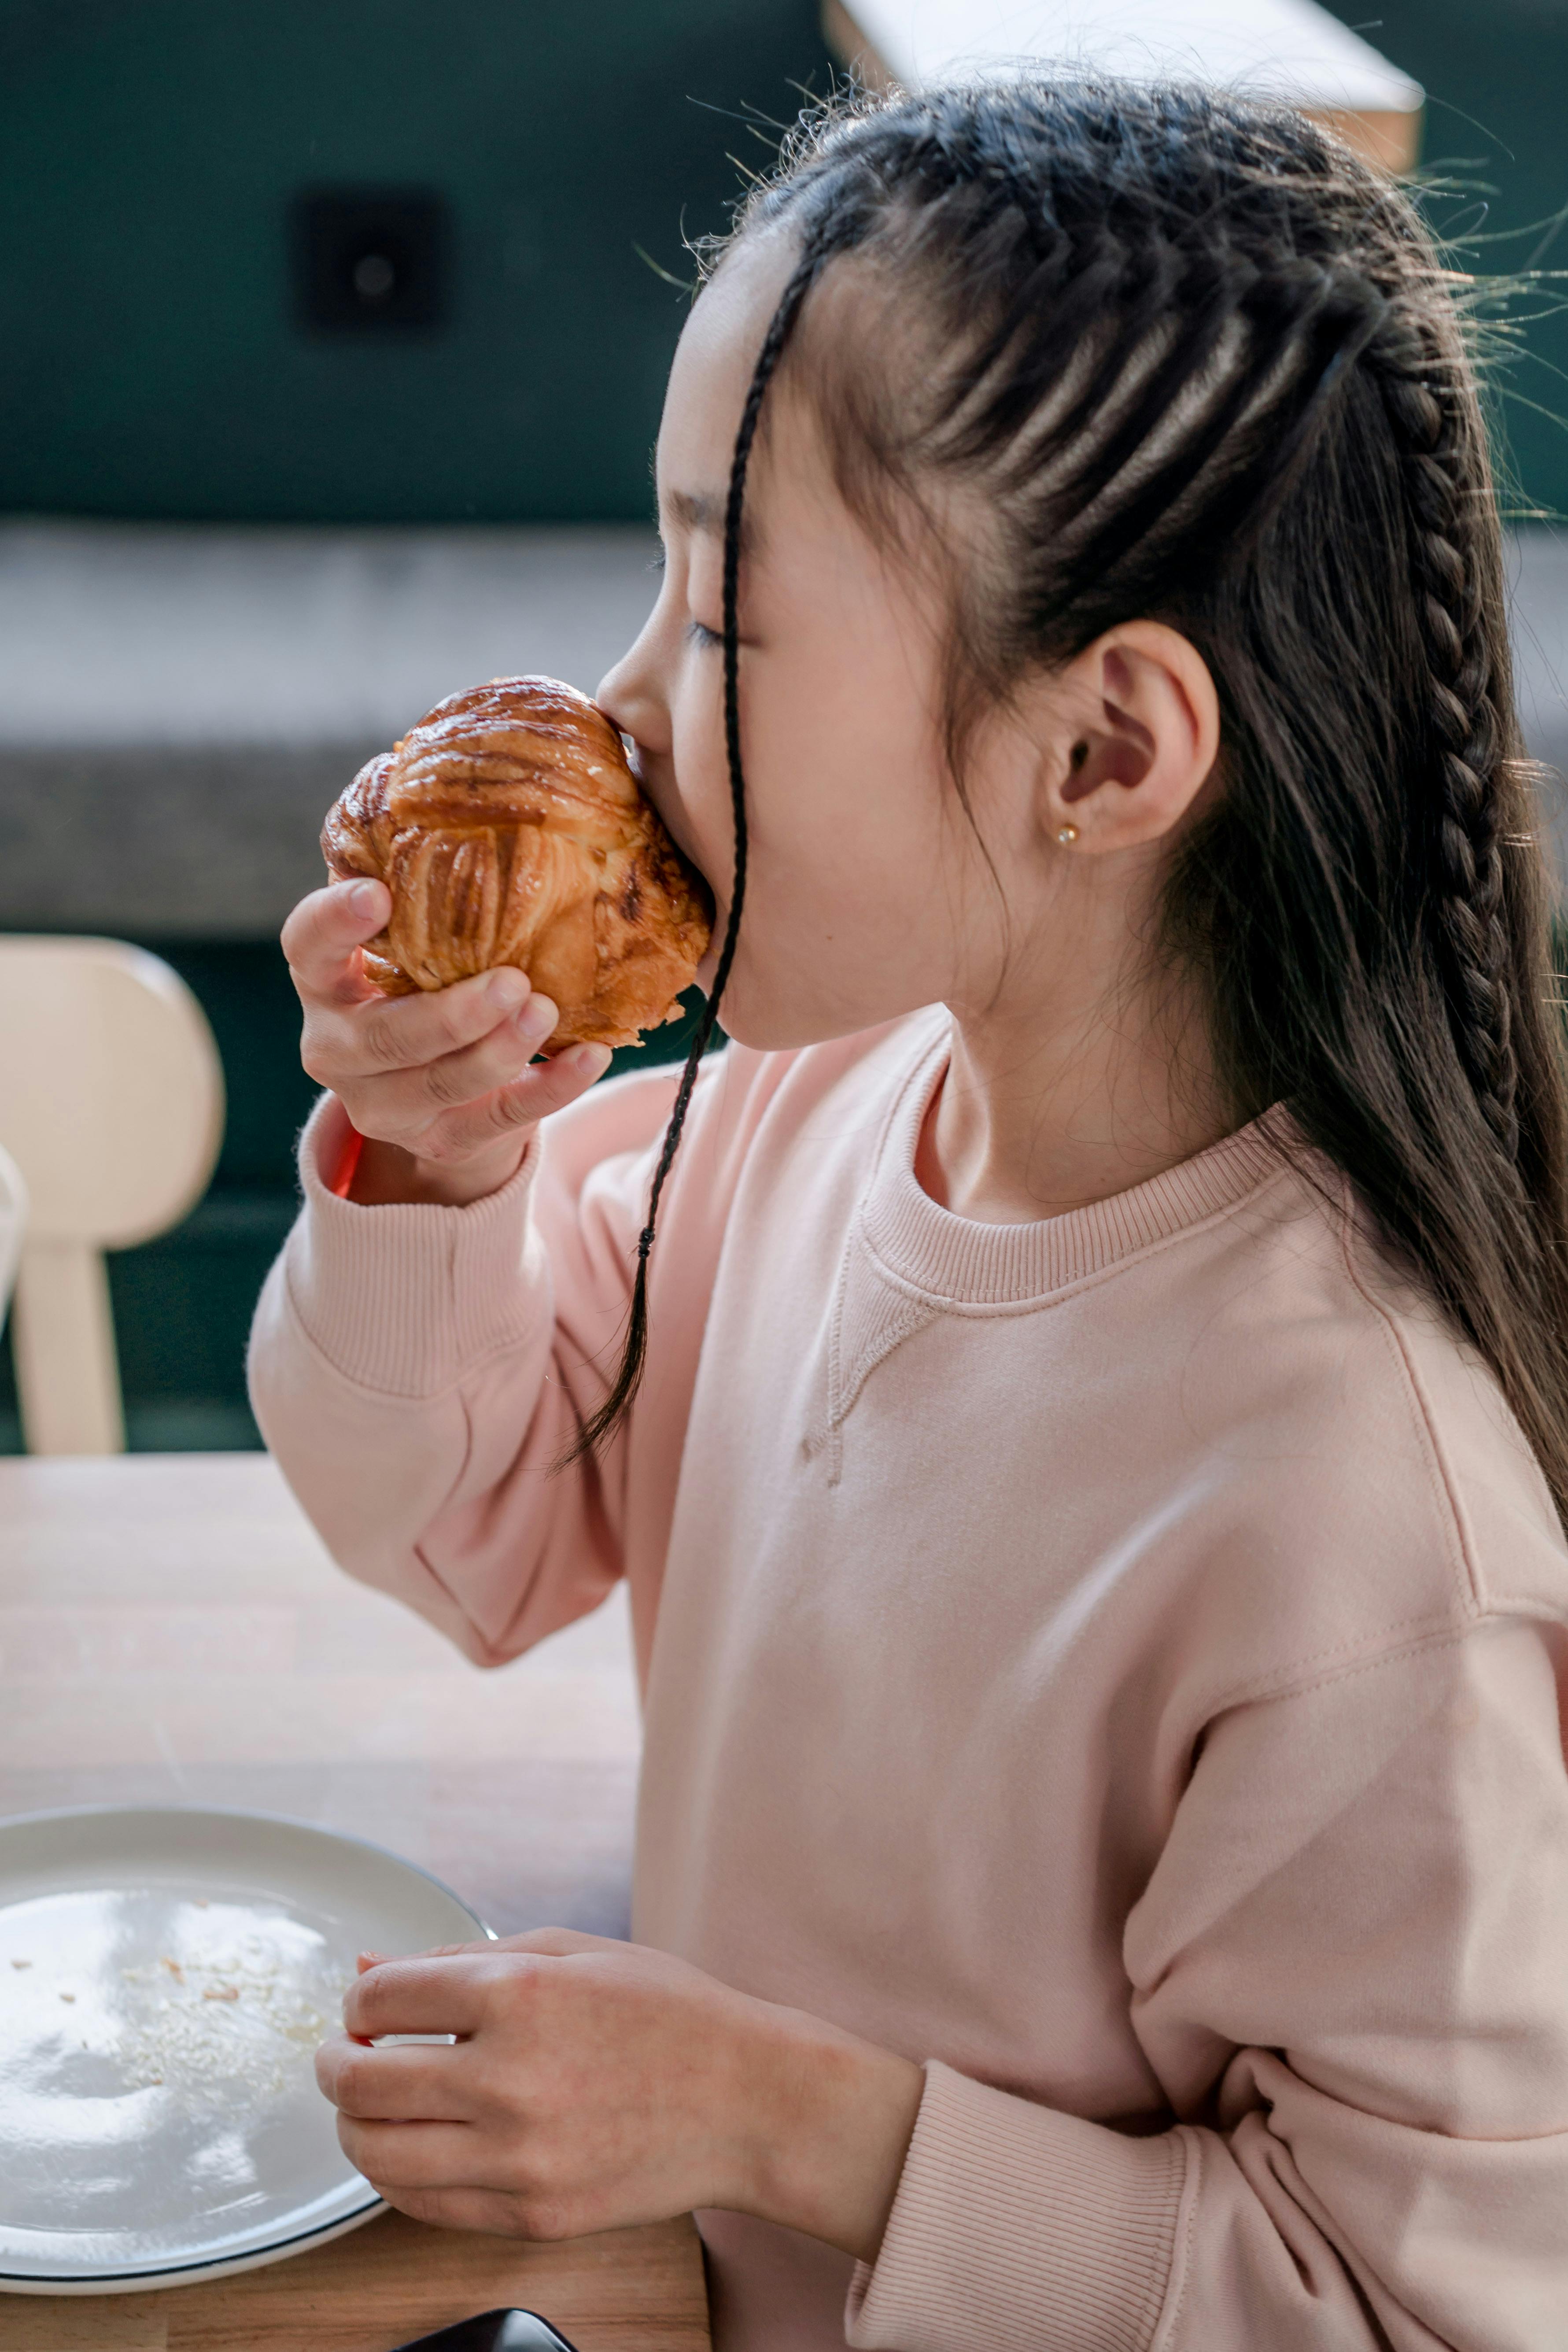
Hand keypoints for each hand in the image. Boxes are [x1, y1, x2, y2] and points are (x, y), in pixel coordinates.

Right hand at [284, 879, 610, 1205]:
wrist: (430, 1091)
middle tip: (511, 982)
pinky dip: (548, 1090)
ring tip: (546, 1012)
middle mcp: (337, 1048)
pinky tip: (589, 1058)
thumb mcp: (409, 943)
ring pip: (439, 1084)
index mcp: (324, 982)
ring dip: (498, 1051)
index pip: (308, 946)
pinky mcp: (439, 1141)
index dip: (335, 923)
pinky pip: (497, 1120)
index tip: (378, 893)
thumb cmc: (424, 982)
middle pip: (383, 1037)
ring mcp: (383, 1104)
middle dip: (448, 1015)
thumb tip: (492, 795)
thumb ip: (426, 893)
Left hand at [314, 1929, 924, 2257]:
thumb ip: (463, 1957)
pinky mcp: (530, 2216)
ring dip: (355, 2126)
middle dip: (336, 2064)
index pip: (380, 1998)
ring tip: (375, 2105)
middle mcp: (510, 2077)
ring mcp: (519, 2158)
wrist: (749, 2102)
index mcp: (521, 1993)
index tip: (370, 2006)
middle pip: (361, 2083)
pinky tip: (418, 2145)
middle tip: (347, 2055)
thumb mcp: (571, 1951)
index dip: (360, 1998)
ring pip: (376, 2154)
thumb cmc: (668, 2014)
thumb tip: (368, 1966)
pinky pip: (422, 2204)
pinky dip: (398, 2174)